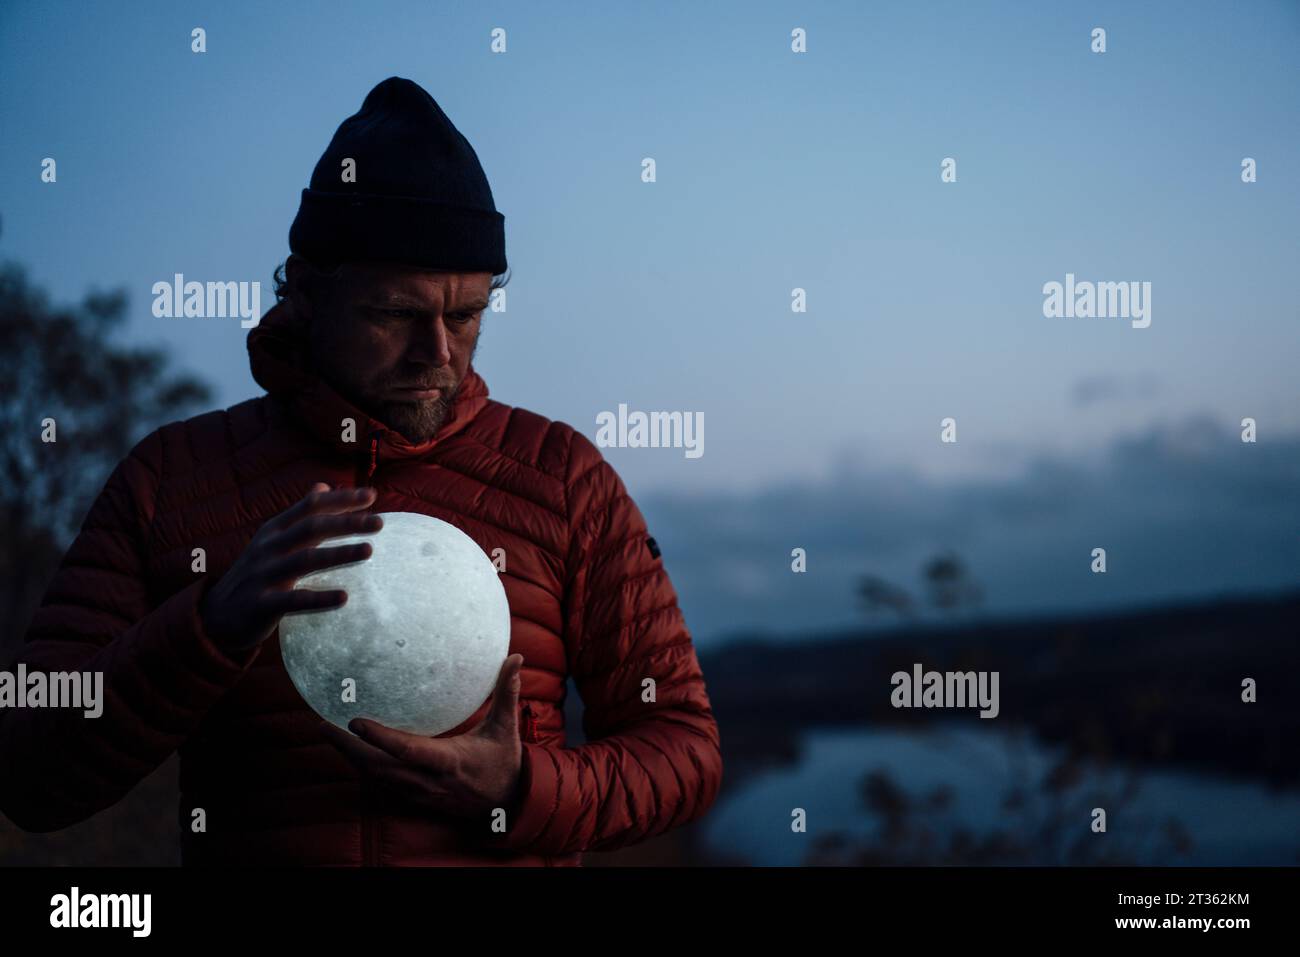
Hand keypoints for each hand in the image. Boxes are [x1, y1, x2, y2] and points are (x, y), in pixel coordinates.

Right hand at [199, 482, 381, 653]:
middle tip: (380, 522)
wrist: (214, 616)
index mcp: (274, 530)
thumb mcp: (272, 540)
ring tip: (369, 550)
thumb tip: (322, 486)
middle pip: (311, 529)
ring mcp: (263, 575)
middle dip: (346, 523)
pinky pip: (294, 601)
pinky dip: (319, 598)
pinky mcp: (261, 605)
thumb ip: (299, 515)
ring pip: (304, 560)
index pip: (310, 507)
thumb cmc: (256, 574)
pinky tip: (345, 597)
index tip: (372, 496)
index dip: (340, 500)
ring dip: (338, 554)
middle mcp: (268, 548)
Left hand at [320, 654, 525, 822]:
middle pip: (378, 767)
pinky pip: (379, 783)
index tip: (355, 721)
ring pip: (374, 777)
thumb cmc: (504, 762)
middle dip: (348, 747)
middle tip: (322, 724)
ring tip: (327, 731)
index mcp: (449, 761)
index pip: (409, 751)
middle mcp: (428, 780)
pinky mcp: (413, 797)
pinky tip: (347, 749)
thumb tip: (515, 657)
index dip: (381, 738)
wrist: (504, 805)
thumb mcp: (506, 728)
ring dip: (349, 756)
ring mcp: (418, 792)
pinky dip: (360, 766)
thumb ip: (507, 692)